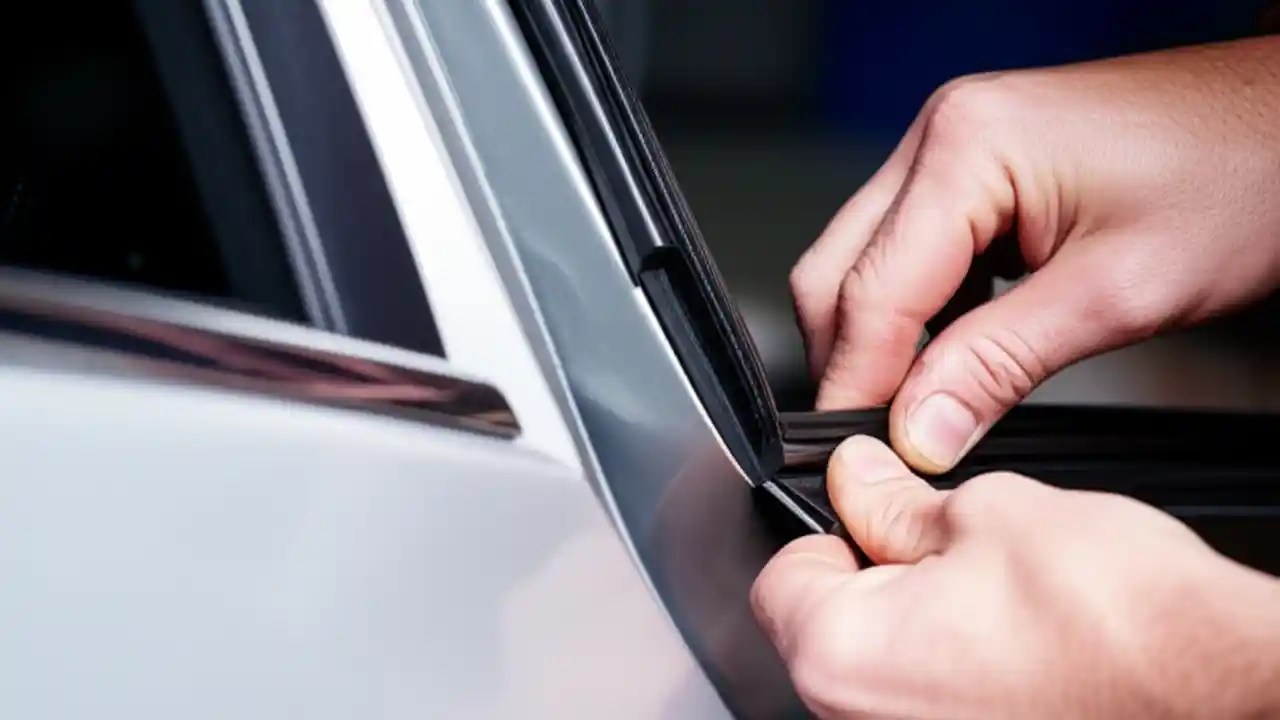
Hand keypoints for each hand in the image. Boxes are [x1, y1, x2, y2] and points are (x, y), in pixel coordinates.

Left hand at [751, 436, 1279, 718]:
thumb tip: (858, 479)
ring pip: (882, 669)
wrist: (1226, 691)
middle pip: (827, 629)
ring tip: (995, 596)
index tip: (870, 509)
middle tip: (945, 544)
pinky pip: (929, 703)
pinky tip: (1016, 643)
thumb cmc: (1122, 620)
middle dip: (873, 576)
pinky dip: (956, 669)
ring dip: (919, 623)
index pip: (782, 578)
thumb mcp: (987, 513)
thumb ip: (895, 501)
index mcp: (842, 655)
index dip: (826, 528)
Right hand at [791, 36, 1279, 472]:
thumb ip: (997, 365)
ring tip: (928, 401)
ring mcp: (951, 145)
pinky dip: (916, 311)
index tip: (865, 457)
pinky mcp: (972, 165)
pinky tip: (954, 350)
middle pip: (838, 272)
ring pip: (862, 262)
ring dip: (882, 339)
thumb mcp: (1117, 293)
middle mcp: (940, 134)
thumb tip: (917, 432)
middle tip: (887, 440)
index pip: (870, 292)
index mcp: (965, 148)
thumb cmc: (1238, 177)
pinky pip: (907, 249)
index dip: (859, 386)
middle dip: (852, 362)